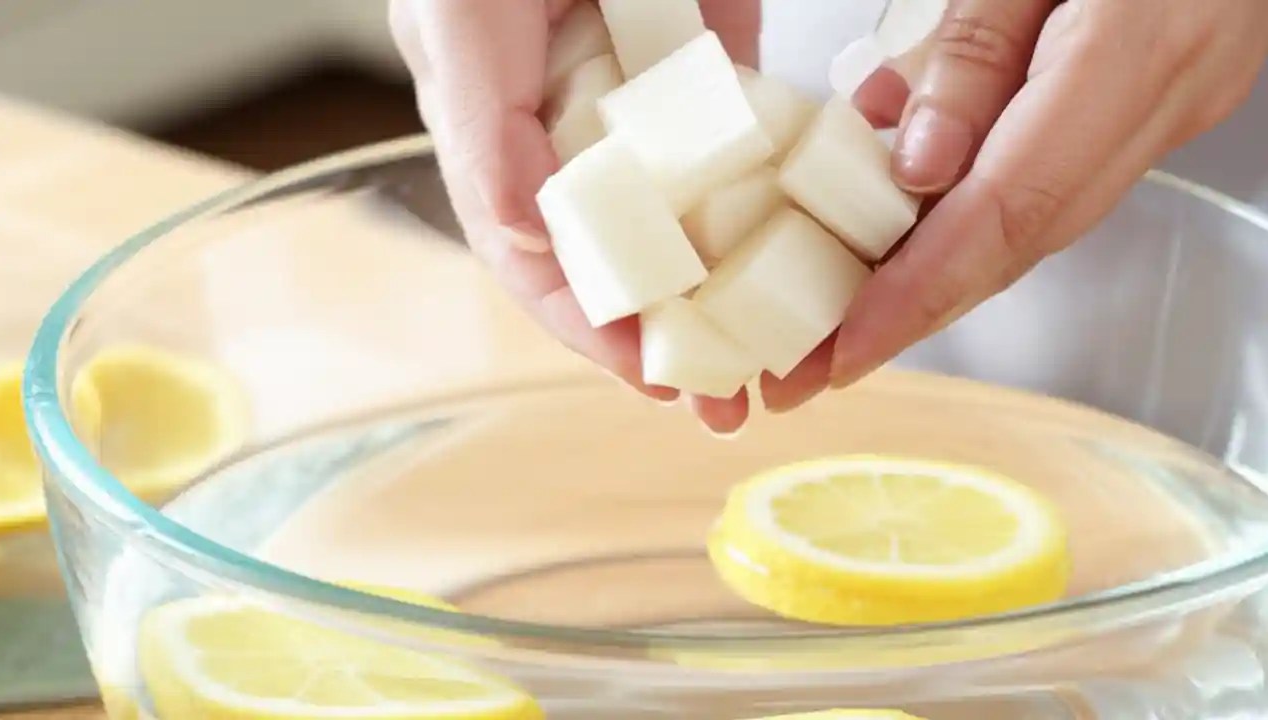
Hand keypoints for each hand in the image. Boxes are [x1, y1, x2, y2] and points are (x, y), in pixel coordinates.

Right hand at [389, 0, 761, 432]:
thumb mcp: (463, 16)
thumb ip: (483, 123)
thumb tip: (517, 239)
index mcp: (493, 130)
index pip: (532, 257)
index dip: (585, 324)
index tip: (649, 373)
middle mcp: (565, 136)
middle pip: (610, 262)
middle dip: (660, 341)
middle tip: (721, 404)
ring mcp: (638, 114)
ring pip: (678, 228)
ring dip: (720, 302)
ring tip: (769, 368)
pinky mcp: (705, 80)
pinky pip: (737, 163)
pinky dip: (767, 222)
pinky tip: (803, 272)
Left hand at [766, 0, 1267, 412]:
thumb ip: (976, 49)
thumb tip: (916, 169)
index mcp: (1138, 50)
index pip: (1010, 208)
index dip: (920, 291)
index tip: (844, 348)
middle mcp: (1170, 98)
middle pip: (1023, 240)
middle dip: (911, 314)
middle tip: (815, 365)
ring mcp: (1174, 105)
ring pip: (1038, 222)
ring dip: (936, 277)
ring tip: (840, 316)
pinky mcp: (1156, 102)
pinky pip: (1053, 180)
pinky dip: (971, 216)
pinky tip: (899, 231)